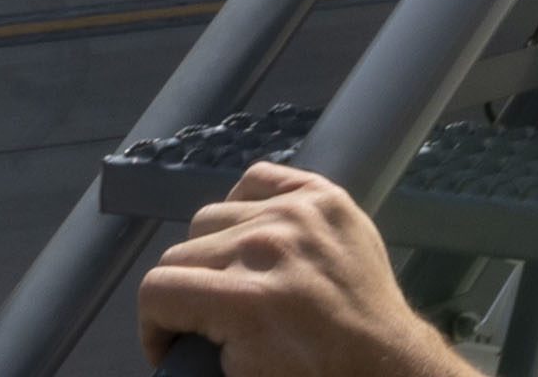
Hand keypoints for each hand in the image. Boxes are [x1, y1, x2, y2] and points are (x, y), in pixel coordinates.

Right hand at [137, 164, 473, 375]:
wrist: (384, 364)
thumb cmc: (317, 376)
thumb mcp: (240, 374)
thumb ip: (195, 347)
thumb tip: (169, 337)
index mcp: (247, 299)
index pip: (157, 290)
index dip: (153, 326)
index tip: (167, 344)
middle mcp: (271, 246)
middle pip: (180, 253)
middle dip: (182, 295)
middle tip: (202, 322)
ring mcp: (300, 213)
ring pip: (211, 217)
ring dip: (213, 252)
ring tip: (232, 282)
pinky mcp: (324, 196)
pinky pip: (257, 180)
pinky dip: (247, 205)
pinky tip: (253, 237)